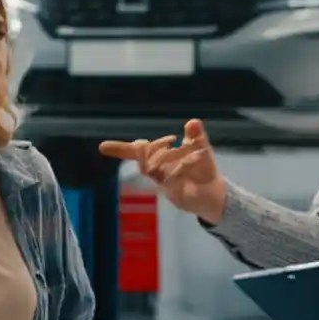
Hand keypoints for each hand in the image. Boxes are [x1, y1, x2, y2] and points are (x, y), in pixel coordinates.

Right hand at [99, 119, 227, 224]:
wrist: (215, 194)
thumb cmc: (202, 170)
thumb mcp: (200, 149)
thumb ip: (195, 136)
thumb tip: (192, 121)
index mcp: (160, 160)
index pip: (137, 153)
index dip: (120, 149)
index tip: (103, 146)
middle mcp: (160, 174)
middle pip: (144, 163)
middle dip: (151, 150)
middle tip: (170, 140)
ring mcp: (168, 187)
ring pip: (158, 174)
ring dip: (169, 159)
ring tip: (184, 147)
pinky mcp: (180, 198)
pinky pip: (175, 186)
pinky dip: (183, 170)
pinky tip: (194, 159)